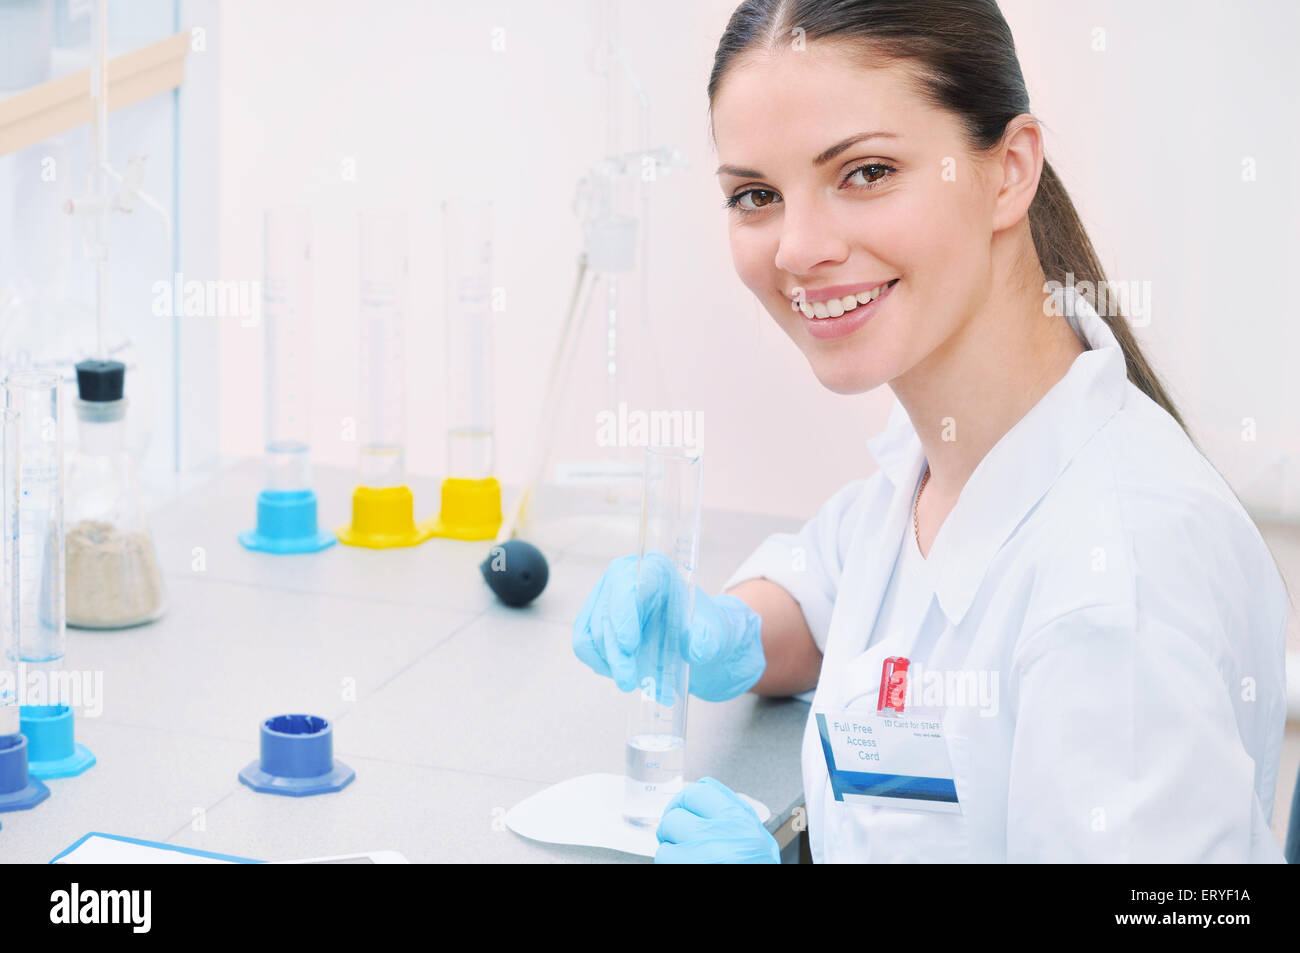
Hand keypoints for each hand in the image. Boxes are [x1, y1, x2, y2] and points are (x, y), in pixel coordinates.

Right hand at [572, 553, 765, 701]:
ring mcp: (606, 596)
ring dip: (607, 660)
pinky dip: (597, 660)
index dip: (624, 613)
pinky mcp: (594, 617)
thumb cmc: (702, 628)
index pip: (628, 582)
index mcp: (654, 568)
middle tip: (628, 680)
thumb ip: (708, 640)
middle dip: (615, 650)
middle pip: (607, 611)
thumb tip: (697, 650)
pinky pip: (583, 640)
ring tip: (629, 681)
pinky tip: (615, 672)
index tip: (628, 644)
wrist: (694, 638)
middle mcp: (625, 576)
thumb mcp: (714, 633)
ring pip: (592, 629)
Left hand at [655, 777, 779, 863]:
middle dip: (674, 825)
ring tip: (684, 860)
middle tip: (678, 838)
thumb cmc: (758, 873)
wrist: (760, 915)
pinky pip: (663, 859)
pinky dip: (668, 865)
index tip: (685, 809)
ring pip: (666, 835)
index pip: (702, 789)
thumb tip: (707, 804)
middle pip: (678, 810)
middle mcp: (722, 834)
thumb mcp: (759, 843)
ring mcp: (702, 853)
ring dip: (670, 848)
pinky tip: (683, 870)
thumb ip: (736, 820)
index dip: (688, 800)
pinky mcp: (686, 868)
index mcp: (741, 822)